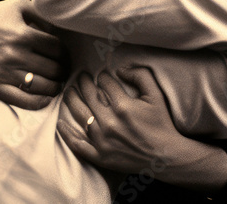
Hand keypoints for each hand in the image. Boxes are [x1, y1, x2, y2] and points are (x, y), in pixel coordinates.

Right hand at [0, 0, 67, 109]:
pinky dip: (37, 102)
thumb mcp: (20, 5)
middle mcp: (15, 54)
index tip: (65, 58)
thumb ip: (42, 14)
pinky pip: (21, 100)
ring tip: (57, 85)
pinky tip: (45, 99)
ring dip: (54, 87)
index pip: (57, 50)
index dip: (66, 55)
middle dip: (62, 71)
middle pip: (53, 69)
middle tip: (63, 72)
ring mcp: (3, 72)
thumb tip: (60, 30)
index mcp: (24, 34)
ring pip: (41, 86)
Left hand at [59, 68, 185, 173]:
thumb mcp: (156, 95)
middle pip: (89, 95)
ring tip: (69, 92)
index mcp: (123, 105)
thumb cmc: (162, 124)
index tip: (102, 76)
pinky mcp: (99, 156)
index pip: (105, 83)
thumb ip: (141, 75)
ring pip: (80, 115)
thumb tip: (121, 69)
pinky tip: (60, 123)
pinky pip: (77, 143)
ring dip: (72, 100)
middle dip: (84, 83)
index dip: (103, 76)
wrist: (165, 157)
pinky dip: (66, 133)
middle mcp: (109, 122)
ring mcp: (102, 140)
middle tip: (81, 77)